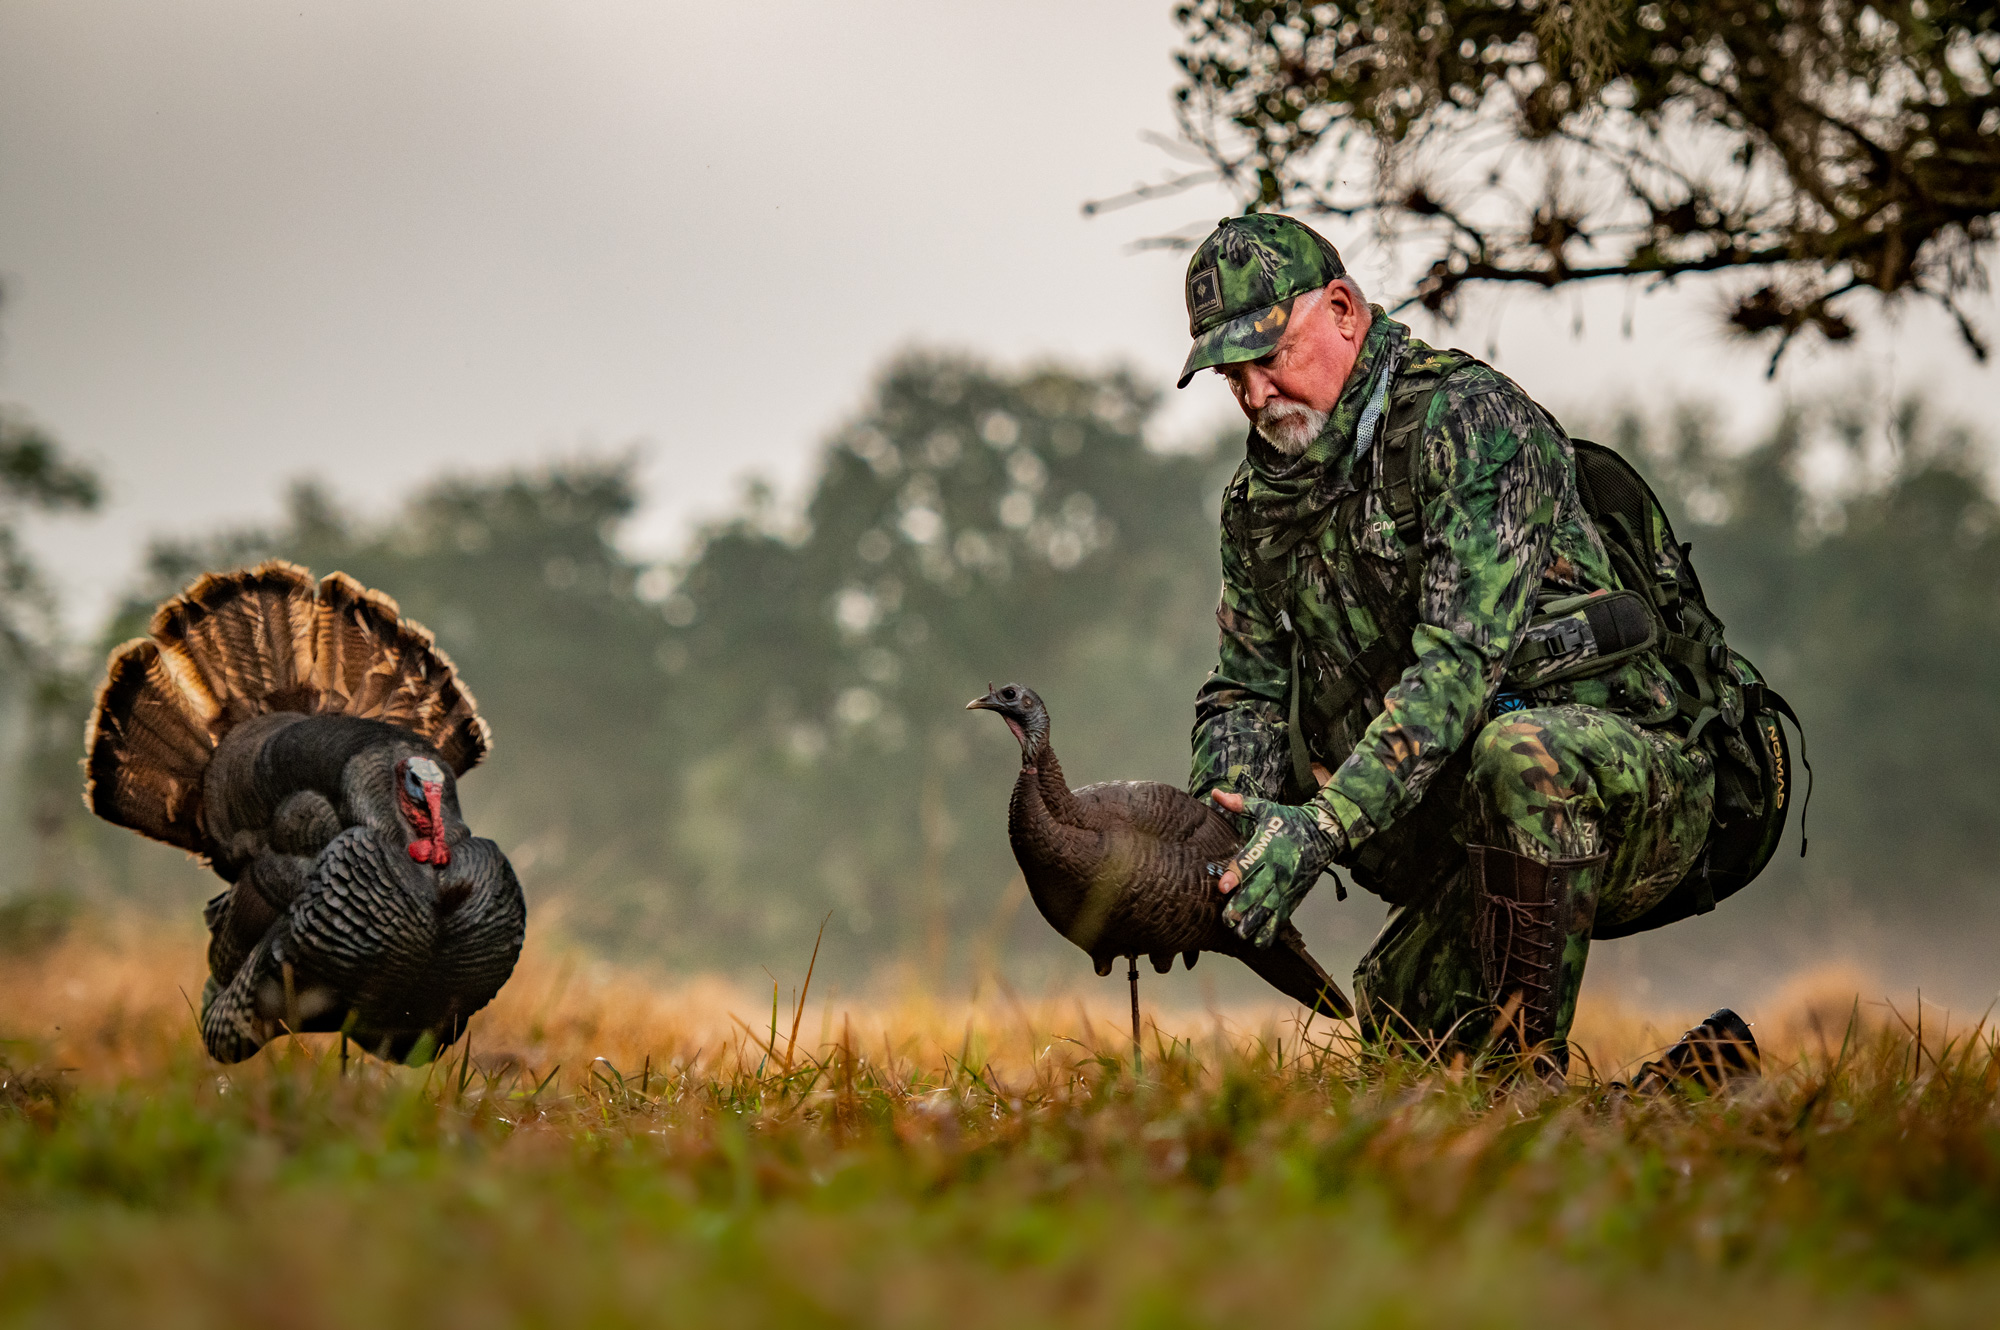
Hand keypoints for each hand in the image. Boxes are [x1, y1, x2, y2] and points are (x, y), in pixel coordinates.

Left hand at [1207, 791, 1338, 947]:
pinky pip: (1282, 917)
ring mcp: (1286, 885)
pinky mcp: (1294, 896)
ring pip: (1269, 910)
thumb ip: (1240, 805)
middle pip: (1257, 892)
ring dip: (1254, 923)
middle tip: (1226, 919)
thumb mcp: (1265, 810)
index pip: (1249, 864)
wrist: (1324, 833)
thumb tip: (1217, 794)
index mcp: (1267, 847)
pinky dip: (1271, 931)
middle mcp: (1277, 869)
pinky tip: (1258, 941)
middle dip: (1241, 907)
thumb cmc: (1290, 821)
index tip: (1222, 887)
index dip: (1236, 876)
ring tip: (1240, 934)